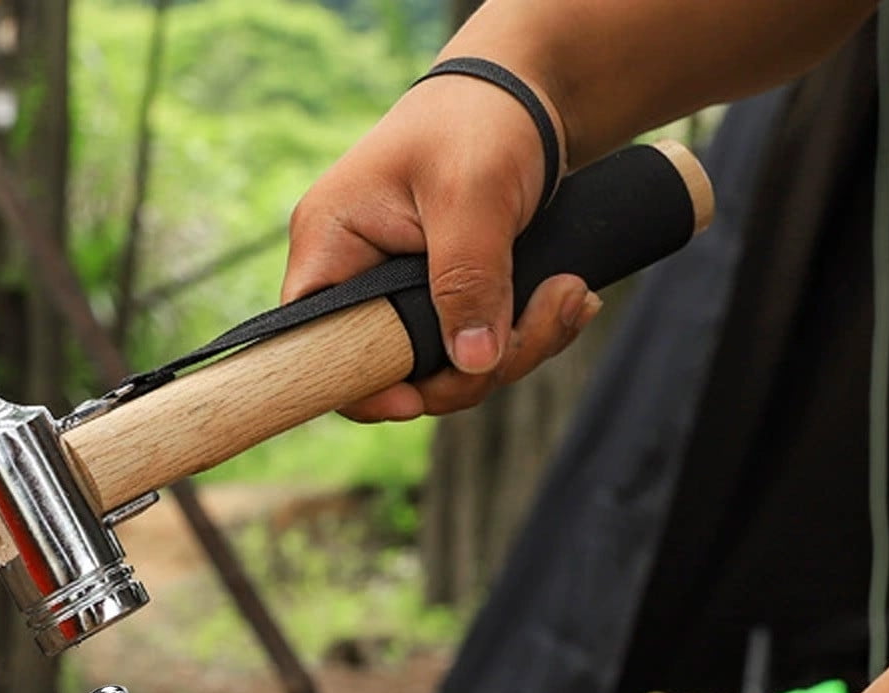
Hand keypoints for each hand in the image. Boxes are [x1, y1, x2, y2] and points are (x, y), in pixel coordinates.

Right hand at [283, 71, 601, 423]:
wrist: (525, 96)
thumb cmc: (478, 120)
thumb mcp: (472, 193)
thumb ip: (467, 279)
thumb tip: (472, 364)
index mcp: (331, 249)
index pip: (318, 350)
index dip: (362, 389)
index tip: (416, 399)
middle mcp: (357, 281)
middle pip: (396, 374)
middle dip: (474, 369)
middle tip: (542, 321)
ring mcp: (401, 297)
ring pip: (448, 369)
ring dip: (517, 348)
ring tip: (570, 296)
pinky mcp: (445, 304)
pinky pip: (477, 350)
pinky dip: (525, 335)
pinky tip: (567, 299)